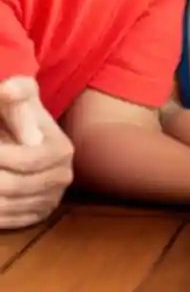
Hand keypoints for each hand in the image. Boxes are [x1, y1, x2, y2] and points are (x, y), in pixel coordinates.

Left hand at [0, 80, 73, 228]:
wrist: (27, 140)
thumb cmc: (19, 116)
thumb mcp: (19, 98)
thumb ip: (16, 90)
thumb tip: (8, 90)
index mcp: (61, 150)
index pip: (27, 160)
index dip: (0, 156)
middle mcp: (62, 177)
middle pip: (15, 186)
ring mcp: (51, 199)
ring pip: (9, 206)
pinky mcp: (38, 214)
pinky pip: (9, 221)